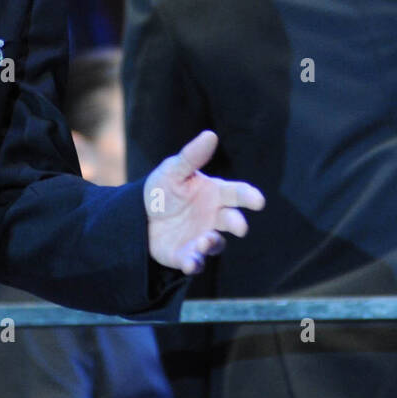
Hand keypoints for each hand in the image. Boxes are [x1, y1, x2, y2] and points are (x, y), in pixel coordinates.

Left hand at [144, 130, 264, 274]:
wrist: (138, 215)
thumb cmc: (163, 189)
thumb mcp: (173, 170)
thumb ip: (192, 156)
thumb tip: (211, 134)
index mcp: (214, 193)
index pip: (236, 193)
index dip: (249, 197)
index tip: (258, 201)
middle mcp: (213, 217)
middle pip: (232, 220)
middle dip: (237, 223)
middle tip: (240, 226)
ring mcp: (201, 237)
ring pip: (216, 244)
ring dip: (212, 243)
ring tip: (204, 241)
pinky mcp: (186, 255)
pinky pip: (195, 262)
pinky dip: (195, 263)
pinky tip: (190, 262)